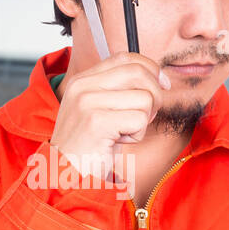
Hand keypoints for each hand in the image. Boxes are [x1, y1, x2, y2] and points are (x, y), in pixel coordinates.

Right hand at [49, 52, 170, 186]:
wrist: (66, 172)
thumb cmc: (90, 145)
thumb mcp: (102, 110)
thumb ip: (121, 91)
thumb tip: (158, 79)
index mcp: (83, 80)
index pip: (126, 57)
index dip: (151, 69)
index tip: (163, 85)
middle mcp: (83, 86)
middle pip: (139, 72)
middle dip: (155, 95)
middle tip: (145, 116)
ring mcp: (88, 102)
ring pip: (144, 98)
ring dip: (143, 121)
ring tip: (123, 132)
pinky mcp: (97, 121)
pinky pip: (139, 119)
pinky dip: (137, 134)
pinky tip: (119, 141)